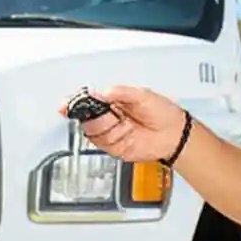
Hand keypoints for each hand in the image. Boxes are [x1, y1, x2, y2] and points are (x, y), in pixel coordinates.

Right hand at [57, 85, 186, 163]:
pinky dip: (111, 139)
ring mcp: (111, 133)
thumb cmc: (163, 112)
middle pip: (86, 118)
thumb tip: (100, 92)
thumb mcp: (141, 94)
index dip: (74, 104)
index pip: (87, 101)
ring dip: (107, 128)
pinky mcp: (115, 148)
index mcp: (112, 101)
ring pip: (93, 133)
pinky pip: (103, 145)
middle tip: (109, 112)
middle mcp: (109, 117)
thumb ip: (119, 92)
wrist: (174, 134)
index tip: (65, 105)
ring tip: (124, 123)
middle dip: (95, 116)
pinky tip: (124, 133)